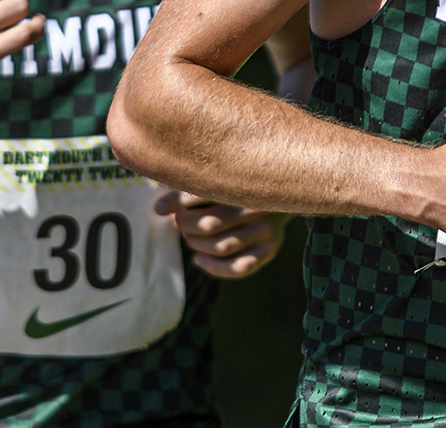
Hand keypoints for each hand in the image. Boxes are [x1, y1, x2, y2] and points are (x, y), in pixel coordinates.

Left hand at [154, 191, 285, 278]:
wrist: (287, 193)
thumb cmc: (244, 183)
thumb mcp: (225, 175)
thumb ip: (198, 182)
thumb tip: (160, 194)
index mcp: (244, 183)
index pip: (202, 194)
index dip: (176, 202)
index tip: (158, 208)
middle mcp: (256, 208)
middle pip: (209, 224)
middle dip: (185, 225)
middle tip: (177, 221)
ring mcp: (264, 231)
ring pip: (221, 246)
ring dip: (196, 244)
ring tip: (187, 237)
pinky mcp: (268, 249)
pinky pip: (239, 267)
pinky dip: (215, 268)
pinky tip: (198, 260)